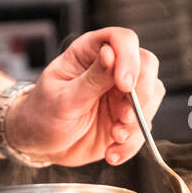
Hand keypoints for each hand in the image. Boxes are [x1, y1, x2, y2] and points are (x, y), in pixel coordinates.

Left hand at [4, 27, 164, 167]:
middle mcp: (110, 69)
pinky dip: (132, 144)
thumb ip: (91, 79)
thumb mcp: (63, 98)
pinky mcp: (127, 118)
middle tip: (123, 117)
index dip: (128, 58)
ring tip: (114, 137)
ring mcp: (121, 94)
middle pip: (146, 65)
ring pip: (151, 96)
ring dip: (137, 122)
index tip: (124, 85)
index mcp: (89, 53)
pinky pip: (143, 128)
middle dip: (140, 94)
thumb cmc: (42, 114)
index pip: (122, 39)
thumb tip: (110, 53)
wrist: (40, 143)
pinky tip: (112, 153)